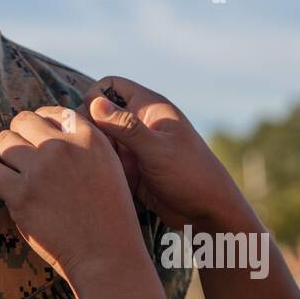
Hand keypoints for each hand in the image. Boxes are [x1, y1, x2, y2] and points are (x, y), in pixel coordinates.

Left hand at [0, 106, 145, 286]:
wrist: (107, 255)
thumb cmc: (110, 215)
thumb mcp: (112, 166)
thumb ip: (86, 142)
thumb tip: (53, 125)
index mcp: (89, 137)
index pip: (52, 112)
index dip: (41, 124)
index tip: (38, 140)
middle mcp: (63, 147)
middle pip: (23, 120)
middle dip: (19, 136)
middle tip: (20, 155)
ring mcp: (40, 170)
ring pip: (2, 141)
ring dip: (3, 154)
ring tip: (10, 169)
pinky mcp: (20, 195)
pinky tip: (7, 188)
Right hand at [81, 76, 244, 229]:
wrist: (208, 213)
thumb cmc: (191, 175)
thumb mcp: (157, 150)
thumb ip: (126, 126)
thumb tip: (94, 103)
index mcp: (148, 106)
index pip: (109, 86)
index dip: (94, 99)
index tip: (93, 122)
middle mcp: (138, 122)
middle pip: (98, 114)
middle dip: (92, 131)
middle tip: (98, 152)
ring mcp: (133, 145)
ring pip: (99, 140)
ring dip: (96, 153)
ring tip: (107, 170)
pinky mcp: (131, 167)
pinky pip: (106, 161)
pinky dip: (102, 169)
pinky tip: (110, 182)